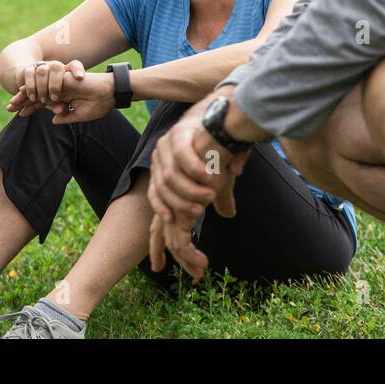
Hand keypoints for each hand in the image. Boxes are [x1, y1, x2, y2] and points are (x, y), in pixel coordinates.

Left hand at [7, 70, 116, 123]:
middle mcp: (59, 90)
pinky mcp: (62, 80)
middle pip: (37, 95)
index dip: (31, 108)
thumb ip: (67, 117)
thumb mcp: (80, 115)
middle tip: (8, 108)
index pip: (44, 103)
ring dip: (24, 95)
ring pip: (38, 88)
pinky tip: (23, 93)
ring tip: (12, 103)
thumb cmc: (99, 104)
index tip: (19, 115)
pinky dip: (35, 88)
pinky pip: (46, 83)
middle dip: (23, 101)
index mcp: (63, 98)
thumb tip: (53, 120)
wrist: (110, 94)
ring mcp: (60, 85)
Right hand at [9, 59, 84, 112]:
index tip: (80, 78)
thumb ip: (61, 108)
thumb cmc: (54, 99)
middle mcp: (54, 67)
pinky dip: (30, 86)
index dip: (77, 70)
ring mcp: (42, 67)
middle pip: (56, 67)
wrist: (32, 89)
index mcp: (67, 73)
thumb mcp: (60, 104)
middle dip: (54, 84)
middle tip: (54, 99)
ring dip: (41, 86)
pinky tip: (32, 98)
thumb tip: (58, 112)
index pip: (75, 66)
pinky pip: (28, 74)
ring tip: (41, 100)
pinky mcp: (29, 70)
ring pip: (42, 71)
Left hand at [147, 93, 249, 281]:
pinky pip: (182, 163)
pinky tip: (209, 180)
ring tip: (207, 199)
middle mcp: (164, 170)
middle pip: (160, 214)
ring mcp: (169, 154)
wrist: (227, 115)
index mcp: (170, 182)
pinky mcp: (180, 136)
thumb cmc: (224, 147)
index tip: (160, 268)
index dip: (157, 245)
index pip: (157, 221)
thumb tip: (226, 214)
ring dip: (190, 198)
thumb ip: (219, 196)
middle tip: (193, 264)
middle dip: (174, 241)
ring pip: (169, 189)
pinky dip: (195, 174)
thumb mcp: (220, 178)